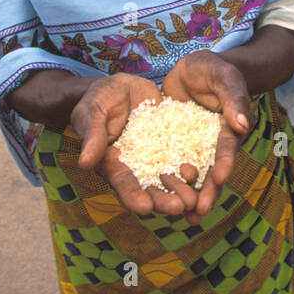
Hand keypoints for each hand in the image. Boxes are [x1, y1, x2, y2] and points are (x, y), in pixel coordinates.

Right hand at [71, 73, 201, 217]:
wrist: (120, 86)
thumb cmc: (98, 99)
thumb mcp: (93, 113)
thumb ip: (93, 137)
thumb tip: (85, 163)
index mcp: (112, 164)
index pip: (122, 183)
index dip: (132, 196)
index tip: (145, 207)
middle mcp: (136, 166)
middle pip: (149, 187)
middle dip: (164, 200)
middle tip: (179, 207)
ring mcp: (155, 156)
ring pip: (170, 177)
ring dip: (182, 190)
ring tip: (196, 199)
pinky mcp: (171, 144)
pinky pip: (184, 157)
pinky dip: (195, 167)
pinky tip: (208, 175)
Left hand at [159, 50, 253, 215]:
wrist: (192, 69)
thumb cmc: (214, 70)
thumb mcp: (225, 77)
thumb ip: (234, 99)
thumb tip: (242, 124)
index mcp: (228, 129)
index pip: (228, 148)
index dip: (225, 163)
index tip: (220, 179)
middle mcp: (212, 145)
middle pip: (211, 171)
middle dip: (206, 191)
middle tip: (199, 211)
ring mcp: (192, 148)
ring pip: (192, 175)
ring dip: (188, 195)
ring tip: (182, 217)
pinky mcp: (173, 147)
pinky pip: (169, 167)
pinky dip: (166, 184)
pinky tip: (157, 200)